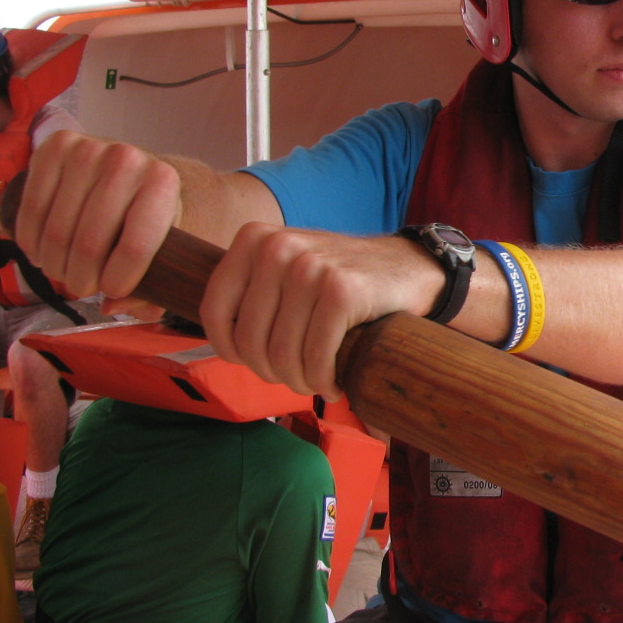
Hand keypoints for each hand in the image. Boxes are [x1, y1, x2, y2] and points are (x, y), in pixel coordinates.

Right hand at [15, 131, 181, 299]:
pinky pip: (31, 211)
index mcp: (162, 183)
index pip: (135, 248)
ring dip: (55, 266)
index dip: (117, 283)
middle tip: (82, 286)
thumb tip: (112, 305)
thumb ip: (150, 287)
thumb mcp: (163, 248)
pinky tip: (43, 252)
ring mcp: (87, 150)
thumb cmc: (145, 215)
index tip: (111, 291)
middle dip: (81, 280)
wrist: (130, 168)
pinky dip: (32, 243)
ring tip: (64, 271)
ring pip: (56, 232)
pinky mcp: (53, 147)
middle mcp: (126, 159)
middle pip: (89, 244)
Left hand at [200, 225, 444, 398]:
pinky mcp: (342, 291)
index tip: (251, 362)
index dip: (228, 350)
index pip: (214, 310)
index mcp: (254, 239)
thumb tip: (222, 344)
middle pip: (250, 341)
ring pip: (283, 355)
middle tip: (295, 377)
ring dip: (300, 382)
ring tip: (316, 382)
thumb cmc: (340, 279)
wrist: (408, 268)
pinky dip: (324, 381)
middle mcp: (277, 248)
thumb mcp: (287, 268)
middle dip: (272, 372)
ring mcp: (310, 268)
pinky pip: (317, 357)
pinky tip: (335, 383)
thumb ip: (251, 291)